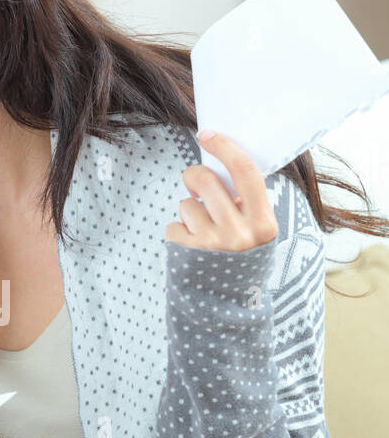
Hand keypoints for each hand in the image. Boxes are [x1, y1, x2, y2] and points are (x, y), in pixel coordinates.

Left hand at [164, 130, 277, 251]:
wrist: (227, 303)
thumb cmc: (242, 257)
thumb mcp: (257, 231)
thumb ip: (246, 202)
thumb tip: (220, 164)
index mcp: (264, 223)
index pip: (245, 172)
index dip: (225, 147)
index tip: (208, 134)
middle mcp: (240, 234)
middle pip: (206, 181)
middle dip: (194, 175)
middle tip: (194, 182)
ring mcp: (212, 245)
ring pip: (186, 203)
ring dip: (189, 210)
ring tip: (201, 228)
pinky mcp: (187, 254)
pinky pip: (173, 225)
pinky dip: (178, 231)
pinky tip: (191, 246)